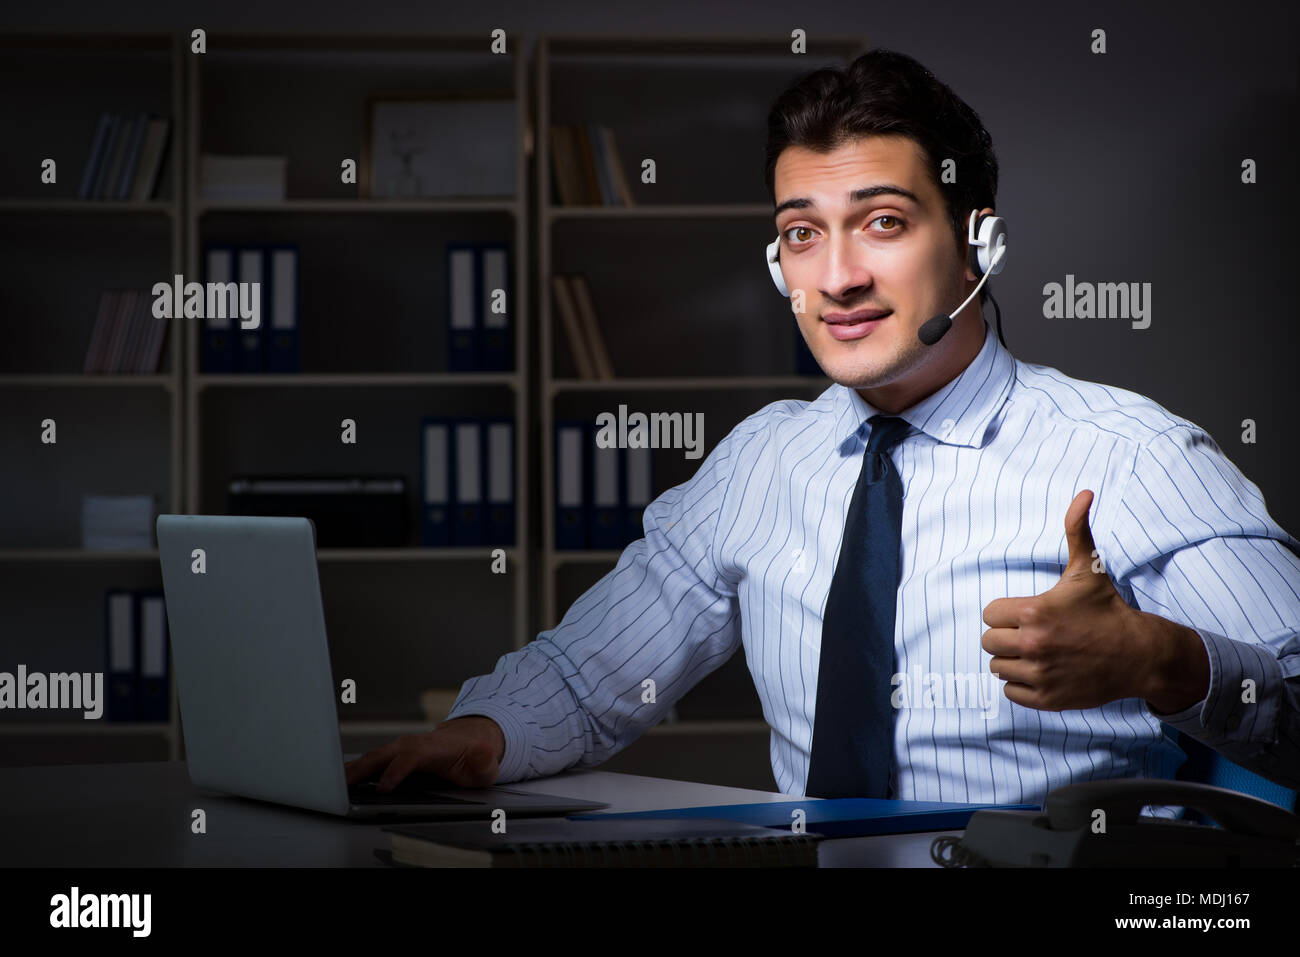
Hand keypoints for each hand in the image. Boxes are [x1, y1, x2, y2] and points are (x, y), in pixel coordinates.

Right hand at [344, 715, 504, 791]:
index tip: (383, 789)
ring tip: (333, 784)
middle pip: (383, 754)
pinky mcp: (394, 753)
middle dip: (362, 769)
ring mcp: (401, 746)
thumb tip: (484, 754)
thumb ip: (484, 761)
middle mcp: (413, 744)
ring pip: (373, 756)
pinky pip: (371, 759)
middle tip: (342, 787)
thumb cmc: (474, 757)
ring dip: (353, 769)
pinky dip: (355, 768)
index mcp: (432, 748)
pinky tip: (341, 778)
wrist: (469, 740)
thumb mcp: (485, 763)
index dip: (396, 772)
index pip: (410, 758)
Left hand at [981, 489, 1154, 710]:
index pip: (989, 614)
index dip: (1006, 613)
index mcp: (1034, 612)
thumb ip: (1077, 529)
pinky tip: (1042, 672)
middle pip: (989, 642)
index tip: (1028, 613)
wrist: (1139, 655)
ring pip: (998, 668)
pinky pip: (1010, 692)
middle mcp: (1033, 645)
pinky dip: (1021, 685)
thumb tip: (1084, 492)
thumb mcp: (1087, 569)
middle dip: (1006, 636)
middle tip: (1030, 633)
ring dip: (1013, 661)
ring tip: (1038, 652)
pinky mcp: (1046, 699)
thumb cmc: (1107, 610)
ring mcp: (1039, 675)